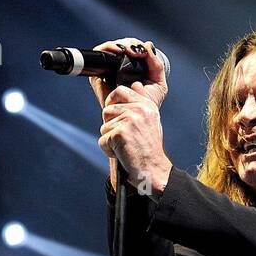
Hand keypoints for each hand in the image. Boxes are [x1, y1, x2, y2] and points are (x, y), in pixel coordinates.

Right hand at [89, 38, 168, 109]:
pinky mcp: (98, 74)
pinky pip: (99, 55)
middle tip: (136, 51)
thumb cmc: (147, 104)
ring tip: (128, 51)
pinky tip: (118, 52)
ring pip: (111, 47)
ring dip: (120, 45)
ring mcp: (108, 70)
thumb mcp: (158, 82)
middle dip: (129, 44)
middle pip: (121, 45)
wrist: (136, 118)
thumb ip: (156, 64)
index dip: (136, 45)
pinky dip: (107, 49)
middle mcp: (119, 68)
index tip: (143, 51)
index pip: (132, 48)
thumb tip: (148, 45)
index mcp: (133, 68)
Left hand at [91, 38, 168, 190]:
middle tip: (123, 138)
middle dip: (110, 124)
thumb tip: (135, 84)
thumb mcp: (151, 121)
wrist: (154, 171)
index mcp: (147, 105)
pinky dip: (108, 150)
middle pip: (107, 109)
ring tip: (124, 147)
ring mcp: (129, 121)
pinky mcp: (119, 134)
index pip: (120, 90)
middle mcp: (139, 110)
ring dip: (110, 139)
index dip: (113, 102)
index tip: (116, 115)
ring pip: (104, 126)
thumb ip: (142, 103)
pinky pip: (102, 140)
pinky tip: (122, 154)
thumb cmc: (150, 150)